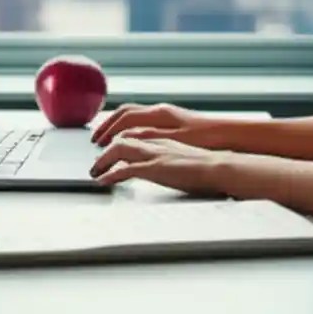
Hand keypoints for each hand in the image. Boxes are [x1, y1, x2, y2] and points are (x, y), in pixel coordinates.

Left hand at [88, 135, 228, 194]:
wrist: (218, 167)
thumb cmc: (206, 166)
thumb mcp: (181, 157)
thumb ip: (167, 158)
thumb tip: (158, 166)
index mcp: (162, 137)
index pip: (132, 132)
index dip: (116, 138)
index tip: (106, 147)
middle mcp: (155, 141)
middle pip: (121, 137)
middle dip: (104, 147)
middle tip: (94, 162)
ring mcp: (154, 153)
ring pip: (118, 149)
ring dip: (103, 160)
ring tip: (94, 172)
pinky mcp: (154, 168)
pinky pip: (125, 169)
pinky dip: (111, 175)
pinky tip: (103, 181)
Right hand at [90, 103, 214, 146]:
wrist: (229, 135)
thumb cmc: (205, 138)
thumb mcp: (174, 140)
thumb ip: (147, 137)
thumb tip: (123, 137)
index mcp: (158, 114)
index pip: (124, 118)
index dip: (108, 131)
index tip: (97, 143)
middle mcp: (160, 111)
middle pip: (125, 112)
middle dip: (108, 125)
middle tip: (96, 140)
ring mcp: (166, 114)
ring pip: (134, 115)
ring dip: (118, 125)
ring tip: (108, 139)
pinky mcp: (172, 121)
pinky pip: (143, 120)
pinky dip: (130, 127)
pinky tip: (130, 138)